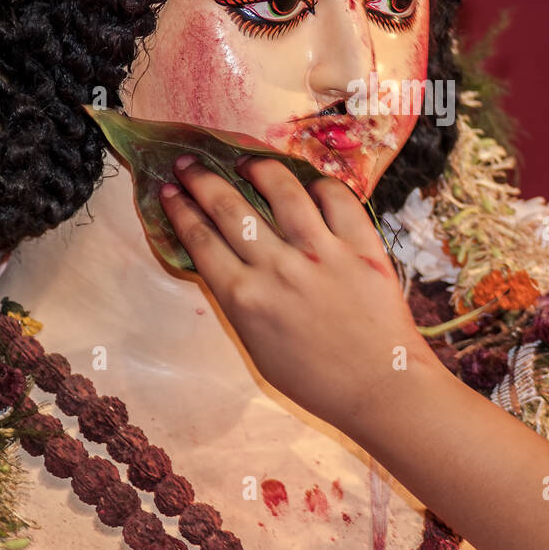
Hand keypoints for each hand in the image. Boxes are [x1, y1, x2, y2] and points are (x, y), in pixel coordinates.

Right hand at [158, 154, 439, 435]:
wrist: (379, 388)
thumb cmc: (315, 378)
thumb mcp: (256, 347)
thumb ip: (237, 301)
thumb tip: (217, 259)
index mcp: (245, 299)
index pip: (200, 239)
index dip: (180, 209)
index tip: (169, 190)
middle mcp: (278, 269)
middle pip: (228, 208)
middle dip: (201, 179)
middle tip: (188, 163)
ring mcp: (322, 253)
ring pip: (282, 190)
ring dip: (257, 168)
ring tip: (246, 161)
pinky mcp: (362, 246)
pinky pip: (336, 198)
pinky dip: (318, 185)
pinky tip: (306, 183)